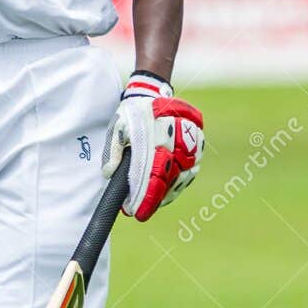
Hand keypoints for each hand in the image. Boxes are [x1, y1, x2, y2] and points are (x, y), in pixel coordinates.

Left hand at [101, 72, 203, 220]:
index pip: (151, 175)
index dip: (144, 197)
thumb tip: (109, 174)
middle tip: (142, 212)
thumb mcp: (118, 127)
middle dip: (154, 199)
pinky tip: (166, 191)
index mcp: (155, 137)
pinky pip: (190, 172)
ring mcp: (191, 144)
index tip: (136, 213)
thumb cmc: (133, 114)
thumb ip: (113, 149)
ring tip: (153, 204)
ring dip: (167, 193)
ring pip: (182, 178)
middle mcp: (176, 142)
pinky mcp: (198, 146)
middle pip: (167, 180)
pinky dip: (178, 184)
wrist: (155, 95)